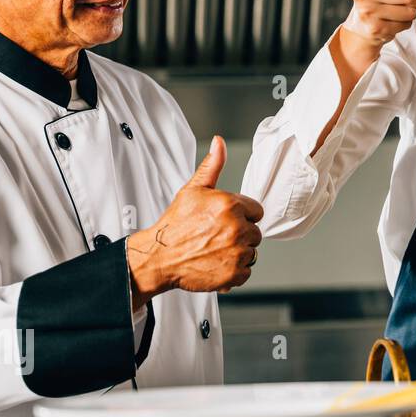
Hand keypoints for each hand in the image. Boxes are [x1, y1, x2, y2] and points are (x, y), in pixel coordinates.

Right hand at [127, 136, 263, 306]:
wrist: (159, 257)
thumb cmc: (175, 225)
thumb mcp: (193, 190)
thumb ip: (212, 166)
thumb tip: (219, 143)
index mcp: (230, 205)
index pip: (256, 211)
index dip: (241, 215)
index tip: (223, 220)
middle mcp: (237, 228)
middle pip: (255, 232)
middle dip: (240, 233)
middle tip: (216, 236)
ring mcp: (237, 252)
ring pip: (252, 251)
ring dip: (238, 252)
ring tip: (215, 249)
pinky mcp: (235, 273)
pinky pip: (246, 271)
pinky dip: (234, 270)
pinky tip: (216, 262)